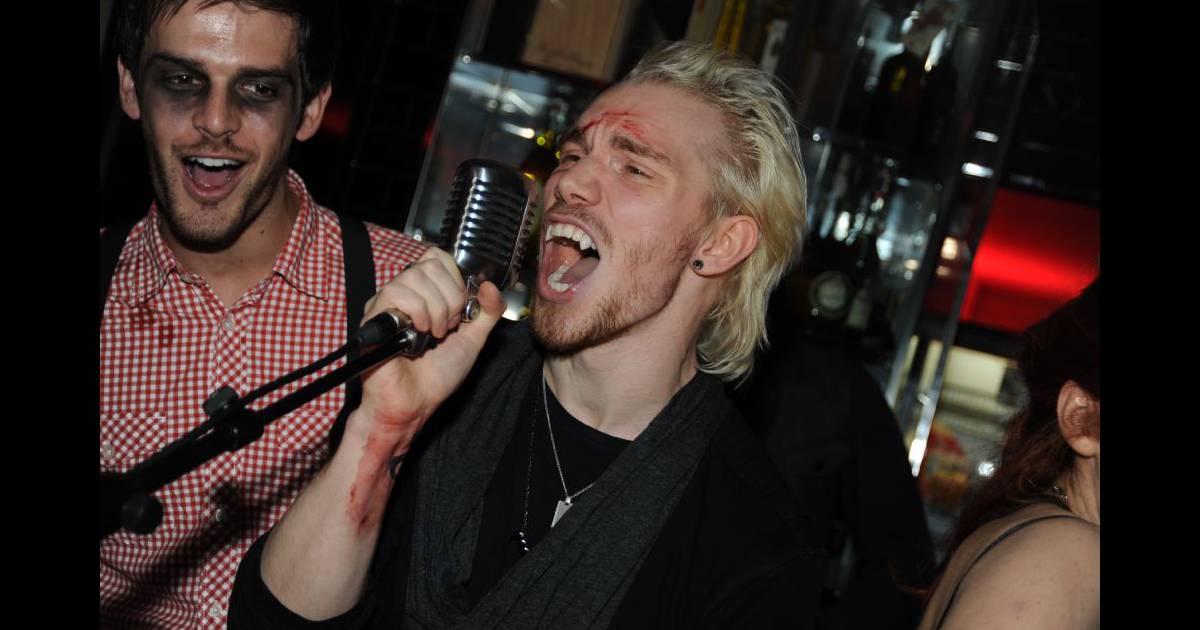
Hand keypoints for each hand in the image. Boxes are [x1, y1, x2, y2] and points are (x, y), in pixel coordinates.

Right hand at [351, 247, 504, 447]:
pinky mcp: (374, 316)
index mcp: (425, 294)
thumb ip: (487, 312)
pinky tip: (418, 335)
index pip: (438, 258)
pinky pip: (397, 293)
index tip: (460, 311)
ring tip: (433, 335)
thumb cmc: (437, 376)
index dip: (455, 280)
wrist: (414, 404)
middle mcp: (404, 293)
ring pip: (414, 276)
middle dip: (450, 298)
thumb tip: (491, 284)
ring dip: (436, 309)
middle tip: (448, 327)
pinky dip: (418, 313)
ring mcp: (387, 303)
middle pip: (430, 264)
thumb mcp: (473, 340)